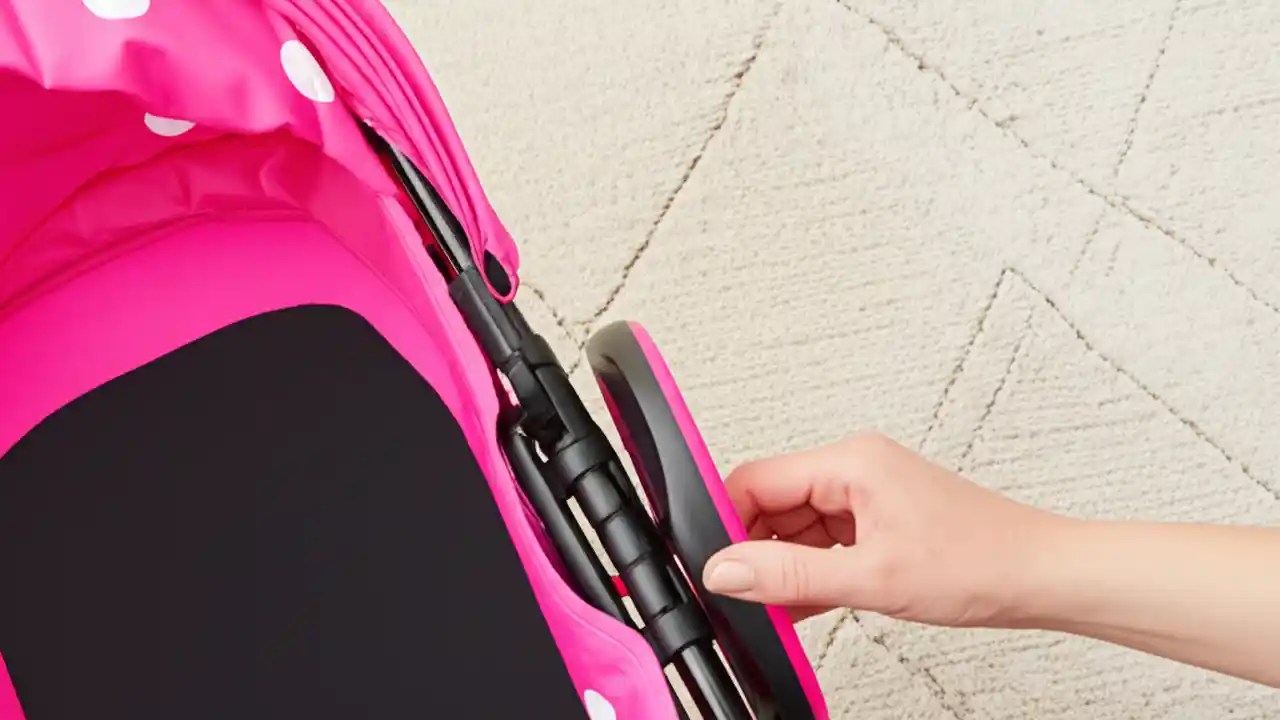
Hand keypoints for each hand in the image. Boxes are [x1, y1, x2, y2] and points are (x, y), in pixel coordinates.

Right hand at [701, 432, 1062, 626]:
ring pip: (796, 527)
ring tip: (796, 604)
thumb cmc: (979, 562)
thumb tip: (726, 569)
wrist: (1040, 575)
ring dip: (788, 567)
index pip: (755, 479)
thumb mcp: (871, 578)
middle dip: (758, 551)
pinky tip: (813, 602)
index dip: (728, 523)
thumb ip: (788, 576)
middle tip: (756, 595)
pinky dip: (813, 572)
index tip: (718, 565)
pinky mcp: (878, 519)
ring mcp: (867, 494)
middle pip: (772, 503)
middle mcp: (854, 468)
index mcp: (849, 462)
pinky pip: (824, 541)